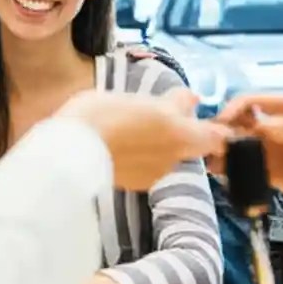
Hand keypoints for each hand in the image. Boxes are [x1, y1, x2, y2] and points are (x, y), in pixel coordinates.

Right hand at [57, 88, 228, 191]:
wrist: (67, 152)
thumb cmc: (100, 116)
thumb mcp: (138, 100)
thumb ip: (171, 104)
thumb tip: (194, 100)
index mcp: (178, 132)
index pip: (215, 136)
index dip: (212, 127)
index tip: (200, 115)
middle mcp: (171, 157)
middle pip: (189, 144)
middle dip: (181, 130)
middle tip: (159, 113)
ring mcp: (154, 173)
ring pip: (168, 154)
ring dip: (159, 143)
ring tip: (131, 125)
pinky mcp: (135, 183)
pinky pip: (149, 166)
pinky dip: (141, 156)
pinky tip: (120, 144)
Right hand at [212, 92, 282, 211]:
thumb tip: (260, 125)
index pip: (253, 101)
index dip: (235, 108)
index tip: (223, 122)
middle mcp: (277, 127)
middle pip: (241, 123)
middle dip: (223, 131)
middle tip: (209, 144)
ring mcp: (274, 150)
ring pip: (241, 146)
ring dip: (224, 151)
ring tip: (210, 161)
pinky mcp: (274, 173)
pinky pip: (249, 168)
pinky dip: (234, 170)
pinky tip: (223, 175)